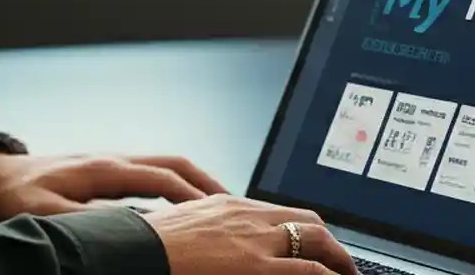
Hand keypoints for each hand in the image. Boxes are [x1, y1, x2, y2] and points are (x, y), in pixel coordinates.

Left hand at [0, 153, 228, 219]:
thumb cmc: (16, 196)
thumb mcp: (49, 216)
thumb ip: (90, 223)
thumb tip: (132, 232)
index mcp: (104, 169)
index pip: (163, 180)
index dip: (195, 196)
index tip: (222, 213)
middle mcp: (113, 159)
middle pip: (174, 163)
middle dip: (207, 182)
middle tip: (237, 204)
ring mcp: (110, 162)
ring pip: (165, 165)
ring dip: (195, 180)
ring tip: (220, 203)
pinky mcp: (105, 170)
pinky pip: (151, 172)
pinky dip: (176, 184)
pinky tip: (183, 204)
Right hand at [142, 194, 358, 274]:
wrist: (135, 250)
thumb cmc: (149, 244)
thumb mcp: (182, 227)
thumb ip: (206, 229)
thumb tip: (213, 246)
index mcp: (229, 205)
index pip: (279, 212)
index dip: (301, 230)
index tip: (310, 244)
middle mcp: (248, 215)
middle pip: (306, 221)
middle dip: (329, 242)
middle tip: (338, 263)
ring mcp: (255, 240)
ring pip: (316, 240)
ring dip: (338, 260)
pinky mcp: (257, 267)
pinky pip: (308, 270)